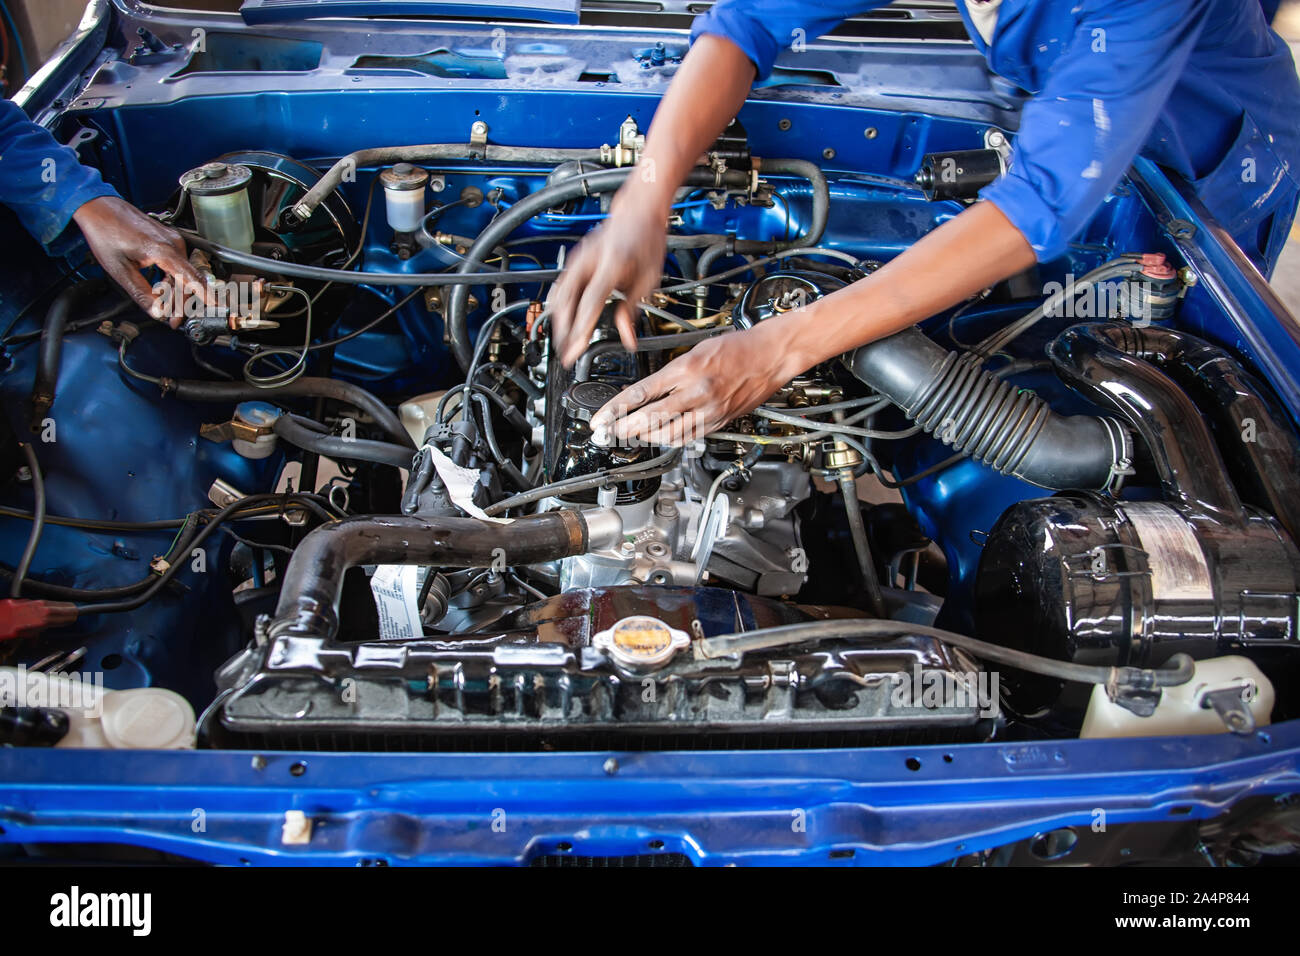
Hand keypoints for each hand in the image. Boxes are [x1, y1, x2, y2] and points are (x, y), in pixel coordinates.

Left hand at [72, 196, 201, 327]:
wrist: (100, 208)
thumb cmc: (106, 232)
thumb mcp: (120, 270)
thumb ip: (141, 293)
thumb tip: (157, 312)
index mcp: (163, 250)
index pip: (191, 278)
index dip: (205, 296)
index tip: (217, 307)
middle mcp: (173, 243)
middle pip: (188, 280)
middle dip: (182, 302)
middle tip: (173, 320)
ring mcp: (172, 239)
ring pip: (184, 273)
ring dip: (175, 291)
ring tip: (161, 303)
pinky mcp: (169, 239)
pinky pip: (178, 264)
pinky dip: (171, 278)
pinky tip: (160, 286)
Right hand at [545, 201, 667, 366]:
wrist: (638, 212)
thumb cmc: (646, 240)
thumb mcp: (649, 279)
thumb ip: (632, 311)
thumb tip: (628, 339)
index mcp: (612, 263)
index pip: (590, 302)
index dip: (581, 329)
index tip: (575, 350)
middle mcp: (589, 259)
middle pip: (567, 301)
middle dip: (564, 331)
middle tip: (567, 354)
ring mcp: (578, 258)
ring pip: (559, 294)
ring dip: (559, 321)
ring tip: (563, 343)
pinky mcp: (574, 259)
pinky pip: (560, 287)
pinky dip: (558, 307)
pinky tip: (561, 321)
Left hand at [591, 325, 803, 446]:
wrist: (770, 355)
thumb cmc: (736, 347)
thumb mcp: (696, 351)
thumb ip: (670, 374)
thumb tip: (645, 393)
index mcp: (687, 369)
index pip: (641, 393)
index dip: (616, 410)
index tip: (601, 419)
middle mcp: (697, 392)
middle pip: (651, 418)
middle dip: (625, 428)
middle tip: (610, 432)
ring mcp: (710, 410)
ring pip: (669, 434)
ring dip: (646, 436)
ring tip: (632, 434)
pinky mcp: (720, 421)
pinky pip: (689, 437)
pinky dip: (670, 439)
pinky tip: (660, 437)